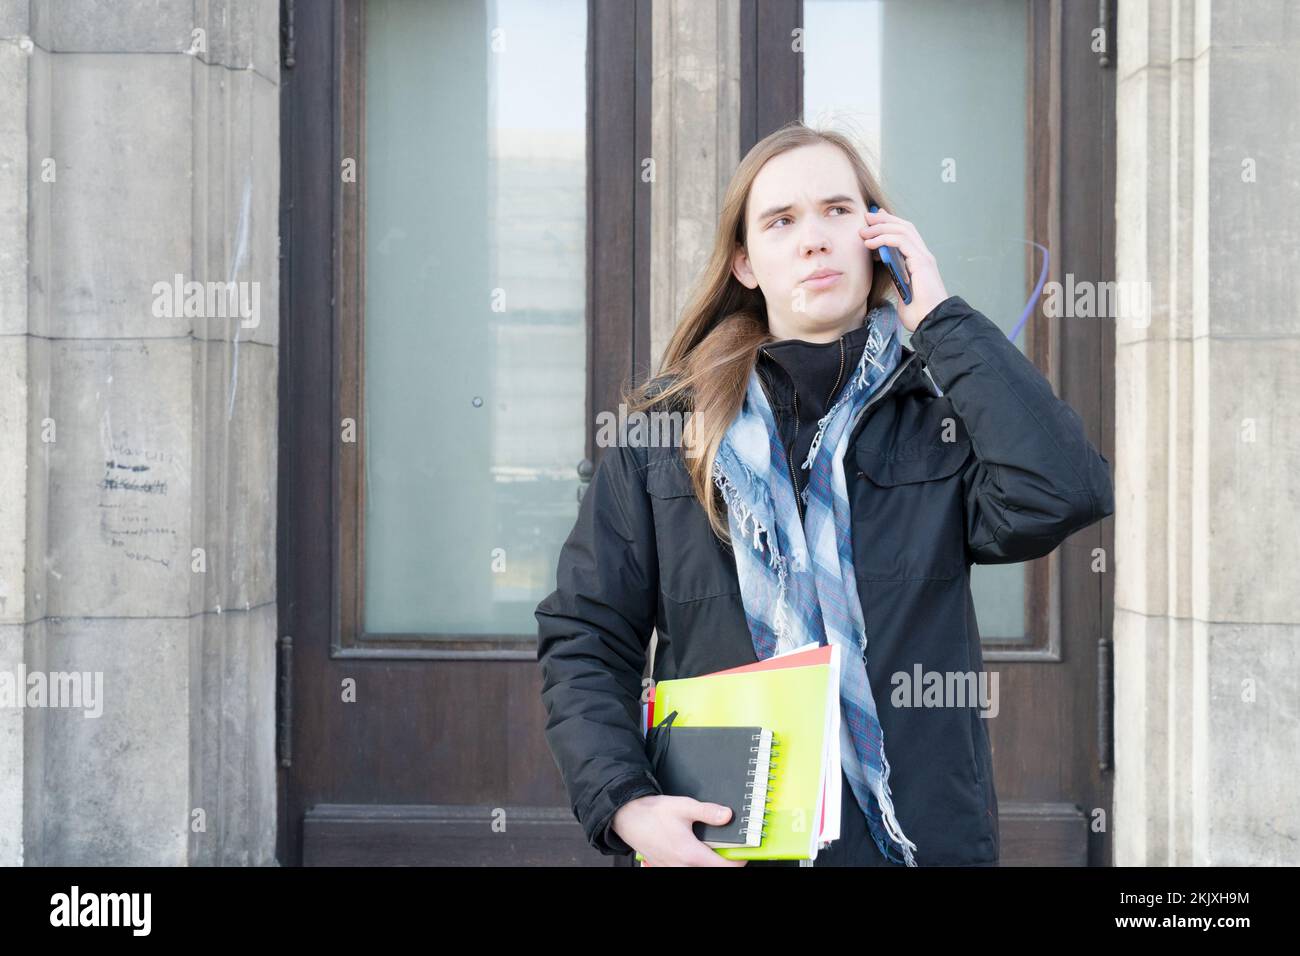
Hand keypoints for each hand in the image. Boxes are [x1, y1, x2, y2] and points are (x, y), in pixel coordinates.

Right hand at [611, 794, 749, 866]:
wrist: (627, 818)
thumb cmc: (652, 813)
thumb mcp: (683, 807)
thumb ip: (707, 812)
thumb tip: (727, 815)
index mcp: (690, 854)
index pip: (725, 867)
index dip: (738, 860)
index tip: (742, 851)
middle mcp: (682, 867)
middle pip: (713, 871)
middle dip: (723, 862)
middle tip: (727, 847)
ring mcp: (672, 870)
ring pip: (699, 872)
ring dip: (707, 862)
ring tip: (708, 847)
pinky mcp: (664, 868)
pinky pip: (685, 870)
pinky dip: (693, 863)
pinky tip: (691, 849)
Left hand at [859, 207, 949, 333]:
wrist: (931, 322)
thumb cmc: (918, 314)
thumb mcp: (901, 293)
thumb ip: (896, 280)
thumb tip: (886, 274)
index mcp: (918, 261)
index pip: (904, 234)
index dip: (888, 224)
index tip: (871, 222)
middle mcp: (923, 255)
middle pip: (904, 227)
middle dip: (883, 219)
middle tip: (866, 217)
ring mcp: (923, 257)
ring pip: (902, 230)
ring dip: (881, 227)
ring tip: (863, 232)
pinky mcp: (921, 261)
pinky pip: (901, 241)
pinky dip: (884, 238)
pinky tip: (870, 243)